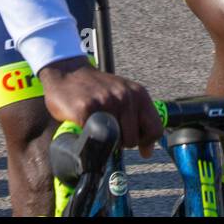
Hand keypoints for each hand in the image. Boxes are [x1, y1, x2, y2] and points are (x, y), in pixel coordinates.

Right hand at [38, 57, 164, 158]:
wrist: (68, 71)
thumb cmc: (96, 88)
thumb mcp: (124, 96)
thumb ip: (138, 119)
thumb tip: (147, 151)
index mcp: (139, 94)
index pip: (155, 129)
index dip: (146, 142)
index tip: (137, 144)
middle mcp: (125, 96)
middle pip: (133, 140)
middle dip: (121, 142)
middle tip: (110, 131)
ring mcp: (105, 102)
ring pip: (115, 142)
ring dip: (105, 141)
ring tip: (98, 126)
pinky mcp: (86, 109)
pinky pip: (93, 137)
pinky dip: (88, 136)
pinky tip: (85, 125)